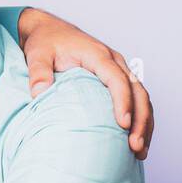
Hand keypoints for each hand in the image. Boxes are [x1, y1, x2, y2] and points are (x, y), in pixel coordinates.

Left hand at [18, 8, 152, 158]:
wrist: (49, 30)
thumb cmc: (45, 42)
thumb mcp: (37, 54)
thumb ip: (38, 72)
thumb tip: (39, 94)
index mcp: (97, 55)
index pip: (117, 79)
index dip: (123, 102)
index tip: (123, 124)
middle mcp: (114, 62)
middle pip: (138, 91)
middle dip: (140, 119)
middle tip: (134, 147)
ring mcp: (118, 70)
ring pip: (141, 98)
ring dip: (144, 124)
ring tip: (139, 152)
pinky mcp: (116, 79)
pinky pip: (134, 100)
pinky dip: (139, 119)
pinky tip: (135, 140)